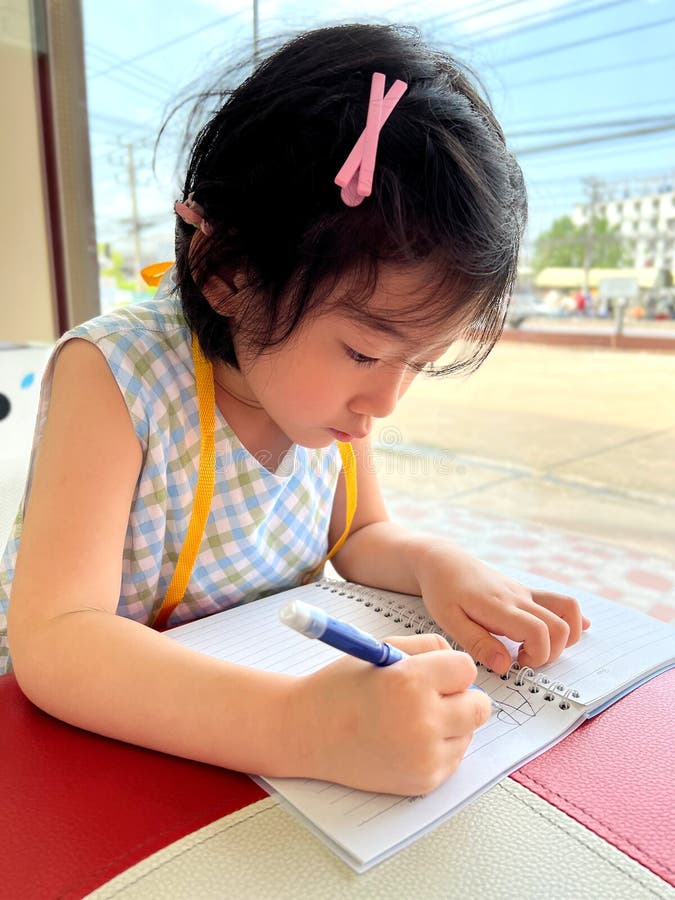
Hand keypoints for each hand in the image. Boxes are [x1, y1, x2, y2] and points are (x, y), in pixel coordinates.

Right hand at [287, 634, 490, 795]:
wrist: (308, 732)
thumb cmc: (343, 687)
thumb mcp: (382, 649)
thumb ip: (428, 649)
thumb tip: (463, 667)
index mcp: (411, 681)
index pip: (467, 669)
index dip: (449, 668)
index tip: (431, 672)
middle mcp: (422, 720)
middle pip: (479, 705)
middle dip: (459, 696)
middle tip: (430, 695)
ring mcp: (425, 756)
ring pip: (469, 732)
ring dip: (450, 723)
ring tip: (411, 718)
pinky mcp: (424, 781)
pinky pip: (454, 757)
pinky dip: (439, 747)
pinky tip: (407, 739)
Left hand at [416, 543, 590, 675]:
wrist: (443, 561)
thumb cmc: (442, 591)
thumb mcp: (450, 621)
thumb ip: (478, 644)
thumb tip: (505, 666)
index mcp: (500, 607)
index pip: (539, 632)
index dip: (538, 655)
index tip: (517, 663)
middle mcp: (519, 598)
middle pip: (561, 625)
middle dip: (552, 652)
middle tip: (525, 659)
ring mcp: (525, 593)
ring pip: (568, 608)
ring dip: (567, 634)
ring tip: (541, 648)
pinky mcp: (525, 592)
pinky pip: (558, 601)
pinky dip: (570, 618)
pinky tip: (574, 628)